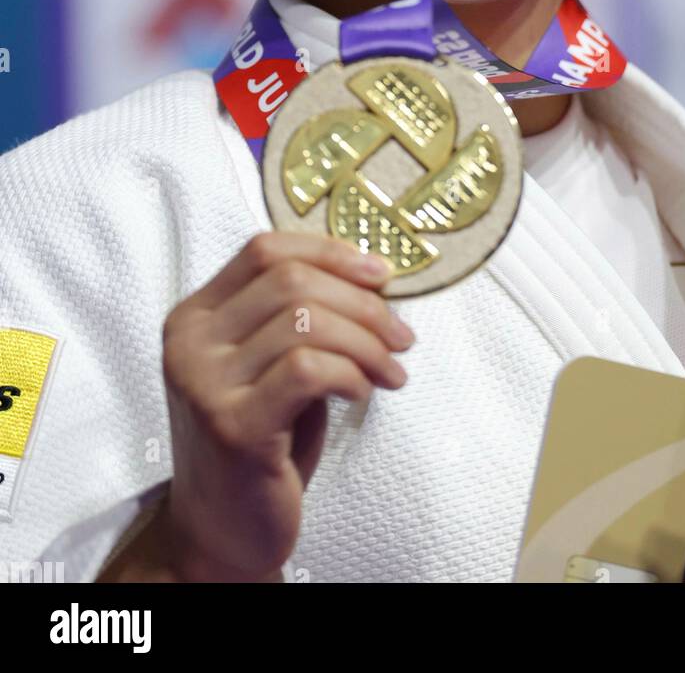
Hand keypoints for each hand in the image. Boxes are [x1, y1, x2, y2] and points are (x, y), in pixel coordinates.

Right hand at [159, 231, 414, 581]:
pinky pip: (307, 370)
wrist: (221, 529)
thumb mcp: (269, 364)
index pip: (265, 250)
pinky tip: (361, 393)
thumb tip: (372, 277)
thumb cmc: (261, 440)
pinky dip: (350, 373)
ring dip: (366, 342)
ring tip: (389, 371)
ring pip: (304, 321)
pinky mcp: (232, 427)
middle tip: (401, 335)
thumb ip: (299, 316)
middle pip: (290, 281)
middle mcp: (189, 343)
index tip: (381, 274)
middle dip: (362, 303)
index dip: (330, 252)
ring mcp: (204, 384)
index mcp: (195, 315)